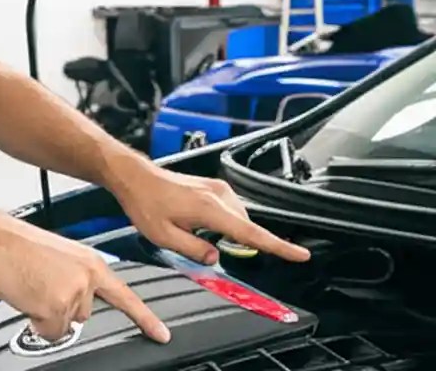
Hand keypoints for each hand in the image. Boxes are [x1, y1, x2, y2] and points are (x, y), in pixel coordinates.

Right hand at [0, 217, 171, 343]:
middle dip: (61, 307)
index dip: (146, 319)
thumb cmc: (17, 245)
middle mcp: (87, 278)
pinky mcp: (56, 306)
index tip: (161, 334)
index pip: (126, 296)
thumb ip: (75, 279)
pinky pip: (49, 331)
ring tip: (30, 286)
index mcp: (91, 263)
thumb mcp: (58, 256)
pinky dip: (35, 321)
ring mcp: (73, 293)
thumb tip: (71, 303)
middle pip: (83, 315)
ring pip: (64, 324)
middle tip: (40, 284)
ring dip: (46, 314)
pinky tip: (26, 297)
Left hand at [108, 156, 310, 265]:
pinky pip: (229, 209)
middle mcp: (219, 195)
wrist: (134, 176)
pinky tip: (196, 223)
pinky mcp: (212, 185)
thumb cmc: (145, 204)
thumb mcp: (164, 237)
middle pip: (244, 227)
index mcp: (211, 210)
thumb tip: (216, 257)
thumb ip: (194, 250)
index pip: (252, 233)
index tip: (301, 254)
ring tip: (190, 230)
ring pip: (237, 218)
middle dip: (236, 243)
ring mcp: (217, 188)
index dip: (278, 246)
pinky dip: (222, 221)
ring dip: (226, 232)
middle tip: (203, 247)